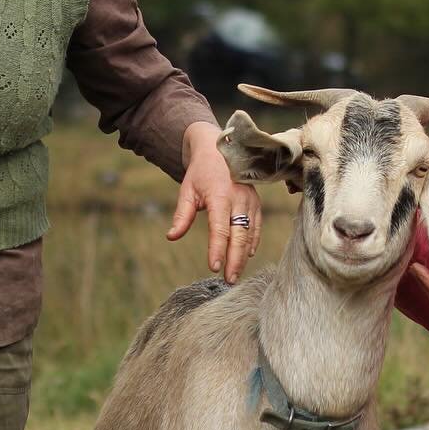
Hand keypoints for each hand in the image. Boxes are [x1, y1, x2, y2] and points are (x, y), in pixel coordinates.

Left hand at [168, 121, 262, 282]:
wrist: (220, 148)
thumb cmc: (201, 171)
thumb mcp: (187, 190)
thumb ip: (182, 215)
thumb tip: (172, 236)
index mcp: (220, 196)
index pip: (219, 229)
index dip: (217, 249)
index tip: (214, 267)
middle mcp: (239, 199)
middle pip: (239, 235)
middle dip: (235, 260)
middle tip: (228, 280)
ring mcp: (250, 200)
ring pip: (250, 233)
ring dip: (244, 255)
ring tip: (236, 274)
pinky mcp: (256, 202)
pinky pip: (256, 226)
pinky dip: (252, 242)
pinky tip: (247, 255)